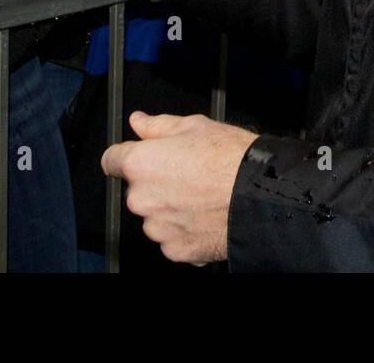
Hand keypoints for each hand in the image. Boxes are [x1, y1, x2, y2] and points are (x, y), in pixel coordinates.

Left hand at [100, 111, 257, 264]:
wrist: (262, 197)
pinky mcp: (176, 250)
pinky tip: (205, 215)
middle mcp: (142, 199)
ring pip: (155, 215)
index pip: (111, 160)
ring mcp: (158, 228)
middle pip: (137, 189)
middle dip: (156, 182)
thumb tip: (139, 122)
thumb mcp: (194, 126)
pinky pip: (171, 238)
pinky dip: (184, 230)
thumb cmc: (232, 160)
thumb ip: (158, 126)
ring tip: (200, 196)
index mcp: (141, 164)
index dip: (125, 155)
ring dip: (169, 208)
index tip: (136, 156)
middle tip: (186, 174)